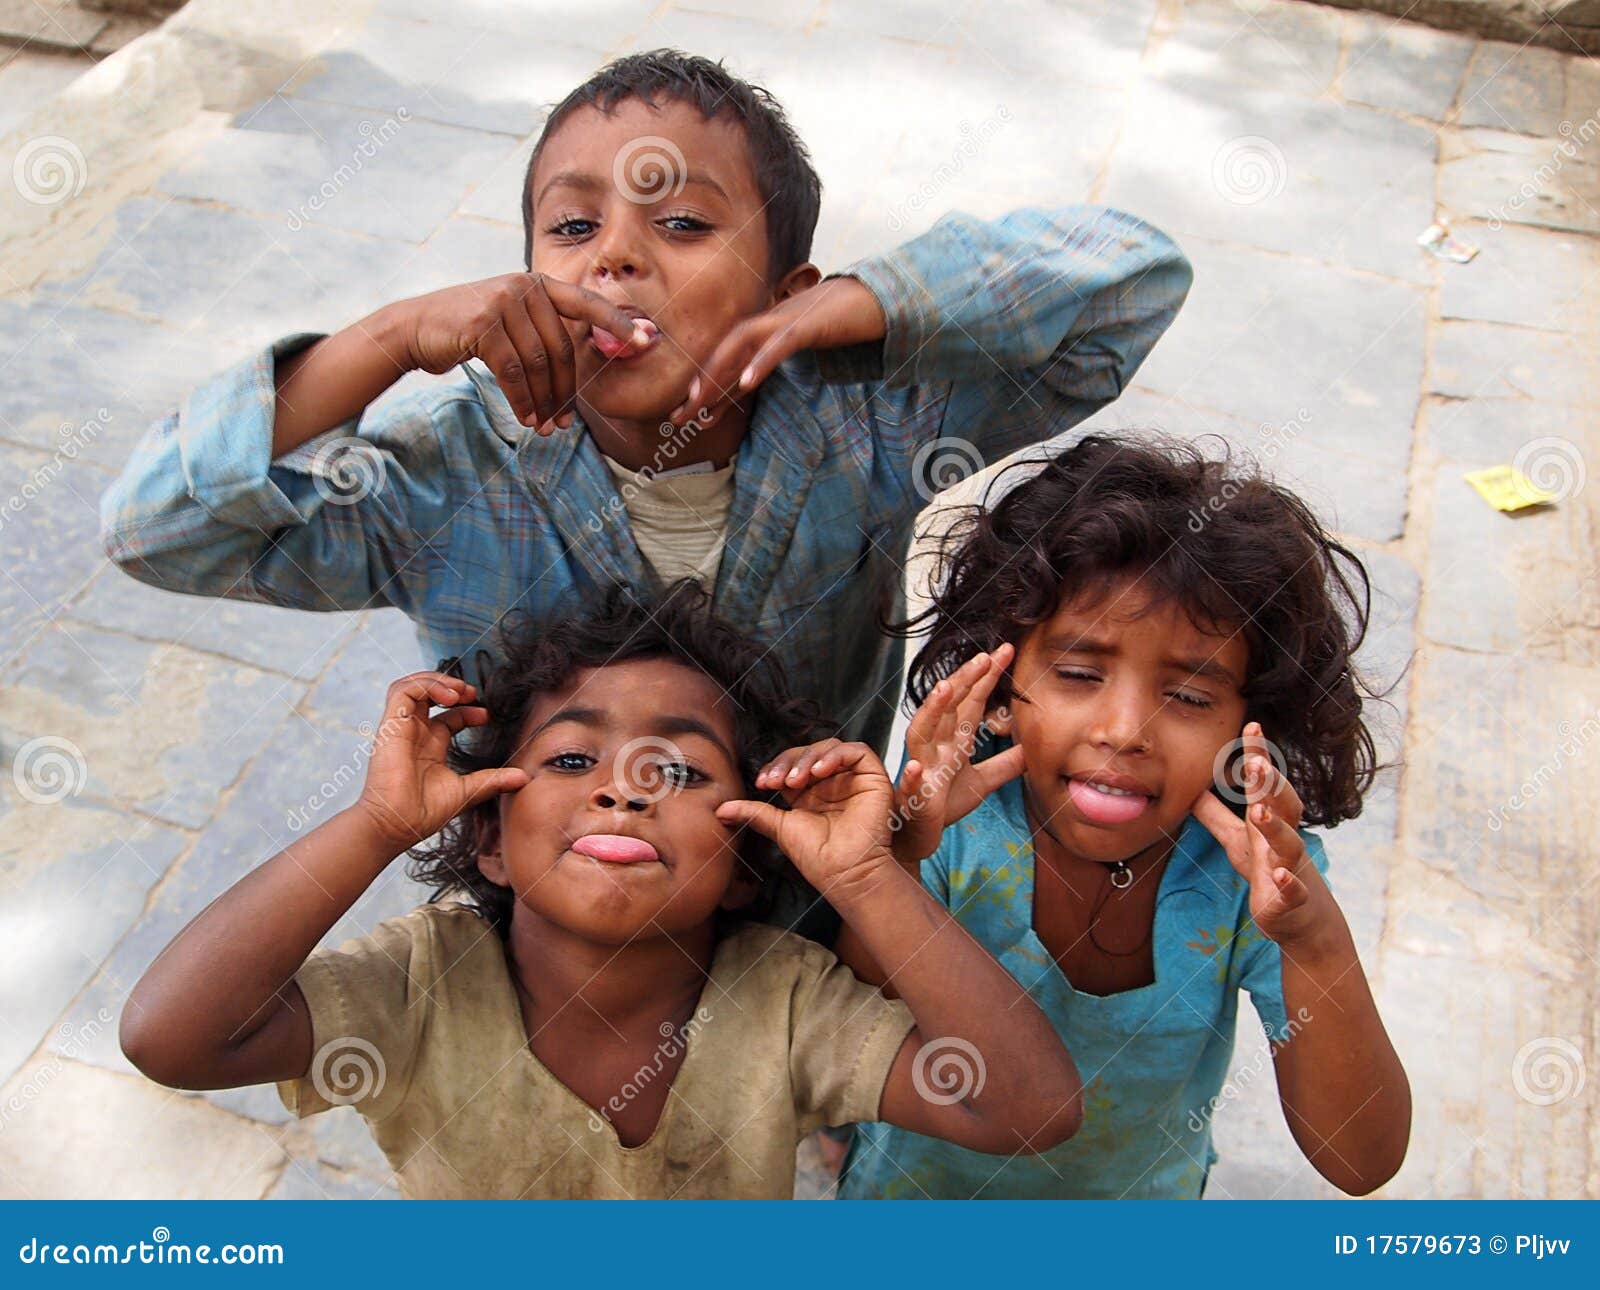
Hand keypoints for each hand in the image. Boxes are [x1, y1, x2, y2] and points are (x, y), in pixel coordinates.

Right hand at [355, 672, 529, 849]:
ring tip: (460, 692)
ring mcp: (401, 728)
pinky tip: (448, 697)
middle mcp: (414, 734)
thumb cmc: (424, 813)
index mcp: (430, 747)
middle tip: (472, 693)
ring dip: (438, 681)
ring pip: (413, 686)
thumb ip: (493, 781)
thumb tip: (525, 778)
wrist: (398, 824)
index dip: (468, 710)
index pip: (448, 716)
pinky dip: (425, 684)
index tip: (487, 716)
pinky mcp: (390, 724)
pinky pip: (402, 690)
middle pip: (429, 695)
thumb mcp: (468, 791)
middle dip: (452, 686)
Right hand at [394, 273, 651, 432]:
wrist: (417, 327)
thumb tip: (581, 363)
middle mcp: (524, 287)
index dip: (618, 324)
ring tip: (545, 427)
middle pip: (562, 349)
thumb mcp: (512, 320)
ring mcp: (503, 302)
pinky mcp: (483, 324)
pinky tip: (526, 419)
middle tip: (567, 424)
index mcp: (539, 284)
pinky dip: (523, 400)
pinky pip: (514, 372)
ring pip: (539, 365)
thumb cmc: (471, 331)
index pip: (588, 303)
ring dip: (544, 402)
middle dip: (566, 392)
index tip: (647, 341)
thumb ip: (544, 330)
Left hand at [668, 276, 885, 426]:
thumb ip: (780, 357)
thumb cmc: (841, 322)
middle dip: (700, 385)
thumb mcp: (804, 343)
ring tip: (699, 401)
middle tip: (678, 416)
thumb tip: (756, 381)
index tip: (686, 415)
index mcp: (766, 329)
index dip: (707, 388)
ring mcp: (787, 320)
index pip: (730, 360)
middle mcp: (769, 322)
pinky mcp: (809, 324)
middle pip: (725, 352)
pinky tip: (746, 383)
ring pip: (741, 344)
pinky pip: (779, 344)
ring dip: (717, 372)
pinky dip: (761, 362)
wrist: (876, 297)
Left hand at [717, 741, 897, 904]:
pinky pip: (857, 751)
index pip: (792, 763)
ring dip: (809, 758)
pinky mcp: (873, 776)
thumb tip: (720, 809)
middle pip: (809, 752)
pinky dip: (836, 755)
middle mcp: (832, 782)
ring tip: (797, 780)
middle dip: (789, 762)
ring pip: (830, 748)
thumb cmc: (817, 857)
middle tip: (777, 781)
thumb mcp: (780, 828)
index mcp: (811, 792)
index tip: (763, 783)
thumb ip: (754, 813)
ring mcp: (853, 778)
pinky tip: (819, 772)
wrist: (845, 872)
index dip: (777, 766)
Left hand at [1192, 722, 1324, 945]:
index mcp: (1270, 823)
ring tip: (1258, 813)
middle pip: (1284, 807)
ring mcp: (1291, 869)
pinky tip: (1279, 876)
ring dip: (1275, 828)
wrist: (1304, 919)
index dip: (1259, 757)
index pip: (1264, 785)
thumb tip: (1192, 791)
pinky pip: (1292, 890)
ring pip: (1289, 845)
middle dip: (1273, 785)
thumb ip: (1216, 816)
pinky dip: (1288, 883)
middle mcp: (1284, 840)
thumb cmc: (1271, 872)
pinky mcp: (1291, 900)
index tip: (1252, 725)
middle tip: (1258, 763)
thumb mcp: (1239, 842)